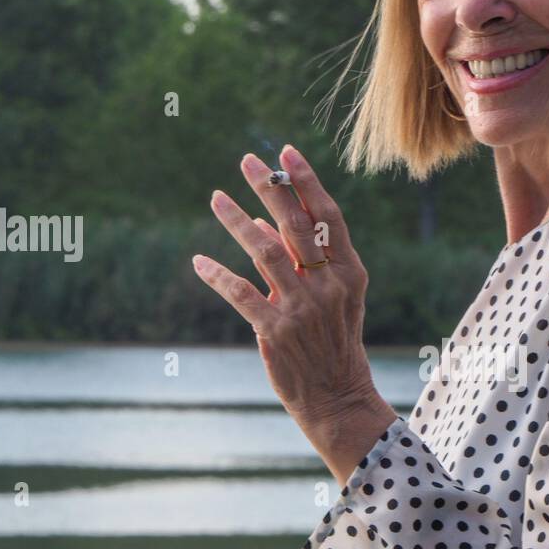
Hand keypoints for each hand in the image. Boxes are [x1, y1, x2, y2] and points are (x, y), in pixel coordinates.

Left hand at [192, 143, 379, 441]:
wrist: (337, 396)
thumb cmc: (332, 343)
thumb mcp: (330, 298)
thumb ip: (300, 260)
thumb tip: (262, 220)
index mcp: (348, 273)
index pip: (327, 216)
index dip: (306, 182)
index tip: (285, 152)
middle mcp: (328, 286)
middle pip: (295, 225)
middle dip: (270, 188)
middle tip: (246, 161)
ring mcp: (302, 308)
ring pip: (264, 252)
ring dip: (237, 221)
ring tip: (215, 197)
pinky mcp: (276, 331)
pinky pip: (240, 293)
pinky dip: (217, 275)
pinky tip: (199, 260)